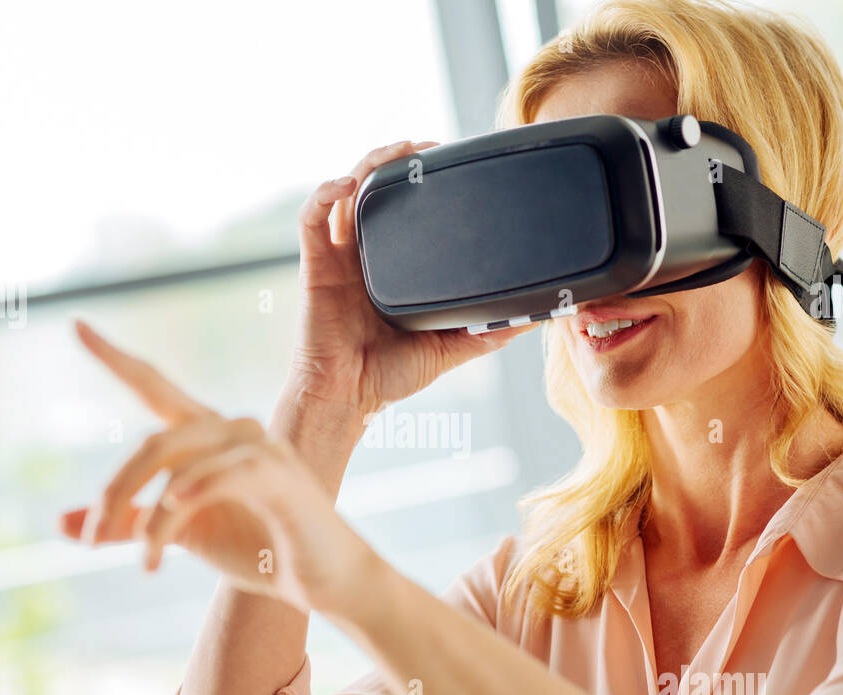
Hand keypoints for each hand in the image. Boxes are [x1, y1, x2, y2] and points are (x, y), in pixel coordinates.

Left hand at [61, 321, 378, 615]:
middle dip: (116, 489)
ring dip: (149, 517)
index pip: (155, 388)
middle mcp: (232, 430)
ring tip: (147, 560)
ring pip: (178, 460)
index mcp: (208, 437)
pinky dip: (194, 490)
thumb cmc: (260, 549)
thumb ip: (129, 524)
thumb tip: (62, 524)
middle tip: (91, 540)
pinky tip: (174, 508)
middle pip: (154, 439)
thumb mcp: (184, 535)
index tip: (77, 326)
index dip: (115, 358)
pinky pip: (223, 472)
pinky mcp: (279, 475)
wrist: (324, 581)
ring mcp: (259, 448)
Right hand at [288, 139, 531, 416]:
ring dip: (368, 164)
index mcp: (389, 270)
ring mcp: (336, 259)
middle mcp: (362, 257)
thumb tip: (531, 319)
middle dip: (395, 160)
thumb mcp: (448, 348)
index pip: (402, 213)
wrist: (347, 398)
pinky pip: (311, 219)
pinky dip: (325, 194)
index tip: (448, 164)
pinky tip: (347, 182)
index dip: (418, 183)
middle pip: (372, 191)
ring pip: (344, 193)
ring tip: (397, 149)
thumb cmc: (386, 377)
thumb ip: (484, 331)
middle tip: (427, 147)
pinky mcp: (314, 267)